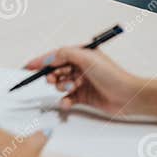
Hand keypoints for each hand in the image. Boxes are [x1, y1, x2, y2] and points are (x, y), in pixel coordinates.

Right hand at [24, 47, 140, 114]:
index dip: (40, 61)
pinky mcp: (83, 97)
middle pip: (55, 71)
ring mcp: (81, 82)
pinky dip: (65, 100)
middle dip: (52, 76)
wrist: (129, 97)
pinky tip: (68, 102)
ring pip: (60, 85)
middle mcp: (79, 67)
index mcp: (80, 55)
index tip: (27, 67)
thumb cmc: (113, 75)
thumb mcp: (86, 58)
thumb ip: (64, 54)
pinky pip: (66, 98)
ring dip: (61, 88)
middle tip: (53, 80)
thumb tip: (49, 58)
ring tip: (71, 89)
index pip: (55, 56)